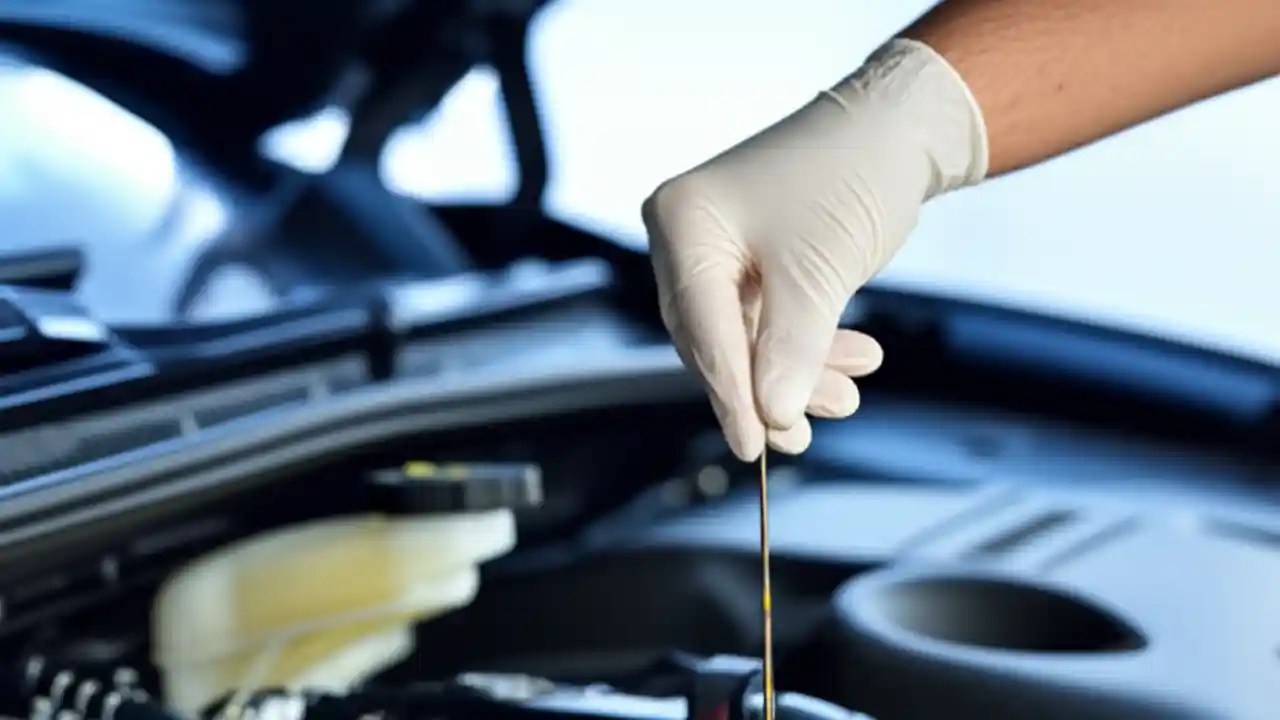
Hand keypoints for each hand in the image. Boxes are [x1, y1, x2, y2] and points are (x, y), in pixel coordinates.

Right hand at [643, 39, 987, 460]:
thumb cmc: (851, 175)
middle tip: (802, 436)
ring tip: (848, 398)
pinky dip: (810, 347)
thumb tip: (773, 416)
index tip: (753, 446)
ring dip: (798, 373)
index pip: (700, 326)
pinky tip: (856, 360)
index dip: (728, 393)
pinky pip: (770, 321)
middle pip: (715, 340)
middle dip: (766, 387)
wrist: (902, 128)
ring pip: (748, 338)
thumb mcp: (818, 273)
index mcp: (682, 223)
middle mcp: (688, 236)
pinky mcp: (754, 261)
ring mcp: (720, 249)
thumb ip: (792, 350)